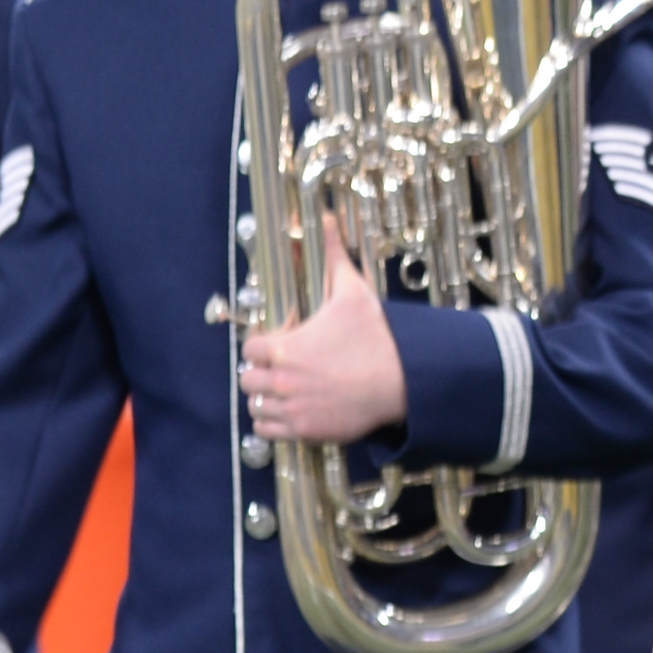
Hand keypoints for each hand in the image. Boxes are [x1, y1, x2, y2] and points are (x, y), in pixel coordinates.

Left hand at [240, 218, 409, 446]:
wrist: (405, 381)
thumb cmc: (378, 338)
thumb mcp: (354, 291)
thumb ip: (333, 255)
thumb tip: (328, 219)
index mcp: (284, 348)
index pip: (249, 348)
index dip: (262, 343)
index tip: (280, 341)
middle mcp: (281, 381)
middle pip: (247, 379)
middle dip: (260, 371)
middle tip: (279, 367)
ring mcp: (292, 410)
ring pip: (255, 407)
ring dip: (264, 398)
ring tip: (283, 390)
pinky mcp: (306, 431)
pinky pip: (269, 433)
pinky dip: (273, 424)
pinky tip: (289, 411)